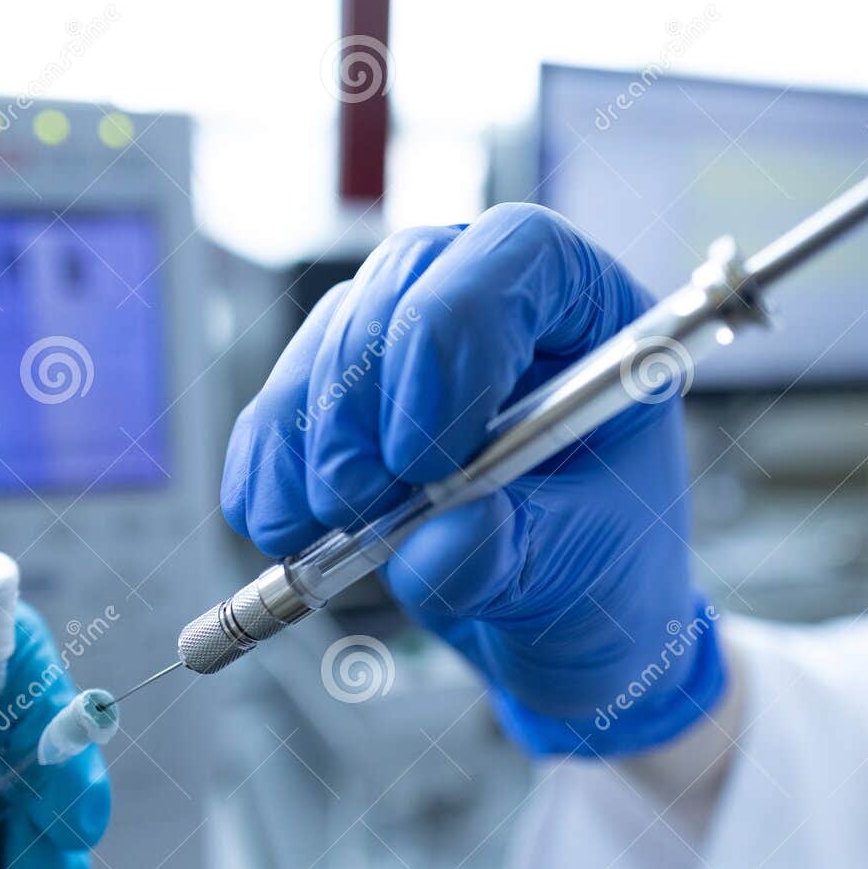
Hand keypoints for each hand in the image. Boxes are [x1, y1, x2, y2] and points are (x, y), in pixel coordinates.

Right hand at [222, 204, 725, 755]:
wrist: (560, 615)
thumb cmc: (599, 570)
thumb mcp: (576, 571)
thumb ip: (513, 552)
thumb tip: (439, 538)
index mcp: (587, 311)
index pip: (517, 253)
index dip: (456, 331)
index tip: (425, 455)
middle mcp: (494, 299)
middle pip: (405, 281)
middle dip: (362, 395)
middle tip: (355, 500)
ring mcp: (411, 334)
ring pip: (335, 332)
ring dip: (308, 433)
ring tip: (312, 526)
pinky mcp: (348, 387)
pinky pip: (288, 395)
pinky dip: (268, 459)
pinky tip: (272, 518)